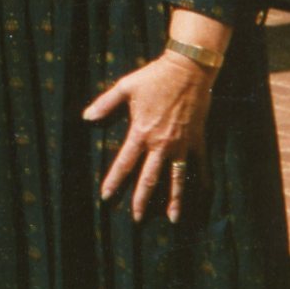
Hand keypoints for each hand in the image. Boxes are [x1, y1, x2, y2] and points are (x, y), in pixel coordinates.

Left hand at [82, 51, 214, 223]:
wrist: (188, 69)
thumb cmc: (154, 77)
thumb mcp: (126, 87)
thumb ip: (105, 104)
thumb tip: (86, 117)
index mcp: (141, 132)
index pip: (124, 163)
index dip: (114, 181)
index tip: (106, 197)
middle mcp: (161, 144)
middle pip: (149, 178)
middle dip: (141, 199)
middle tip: (136, 218)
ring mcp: (181, 144)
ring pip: (176, 178)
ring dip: (174, 199)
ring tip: (172, 219)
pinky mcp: (197, 140)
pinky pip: (201, 164)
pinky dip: (202, 180)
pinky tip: (203, 194)